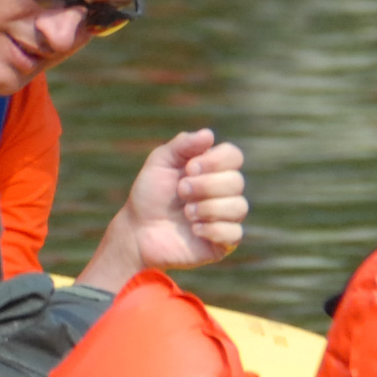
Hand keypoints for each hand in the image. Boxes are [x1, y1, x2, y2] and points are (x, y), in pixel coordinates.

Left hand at [83, 129, 248, 292]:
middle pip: (236, 181)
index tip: (189, 168)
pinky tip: (194, 229)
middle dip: (206, 186)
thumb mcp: (160, 162)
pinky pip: (235, 234)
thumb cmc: (150, 195)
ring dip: (208, 208)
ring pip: (239, 207)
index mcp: (213, 169)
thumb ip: (183, 145)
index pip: (233, 156)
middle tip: (181, 191)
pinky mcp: (223, 242)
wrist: (137, 230)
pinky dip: (213, 229)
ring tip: (186, 212)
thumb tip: (209, 134)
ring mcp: (225, 217)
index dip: (214, 161)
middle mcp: (224, 191)